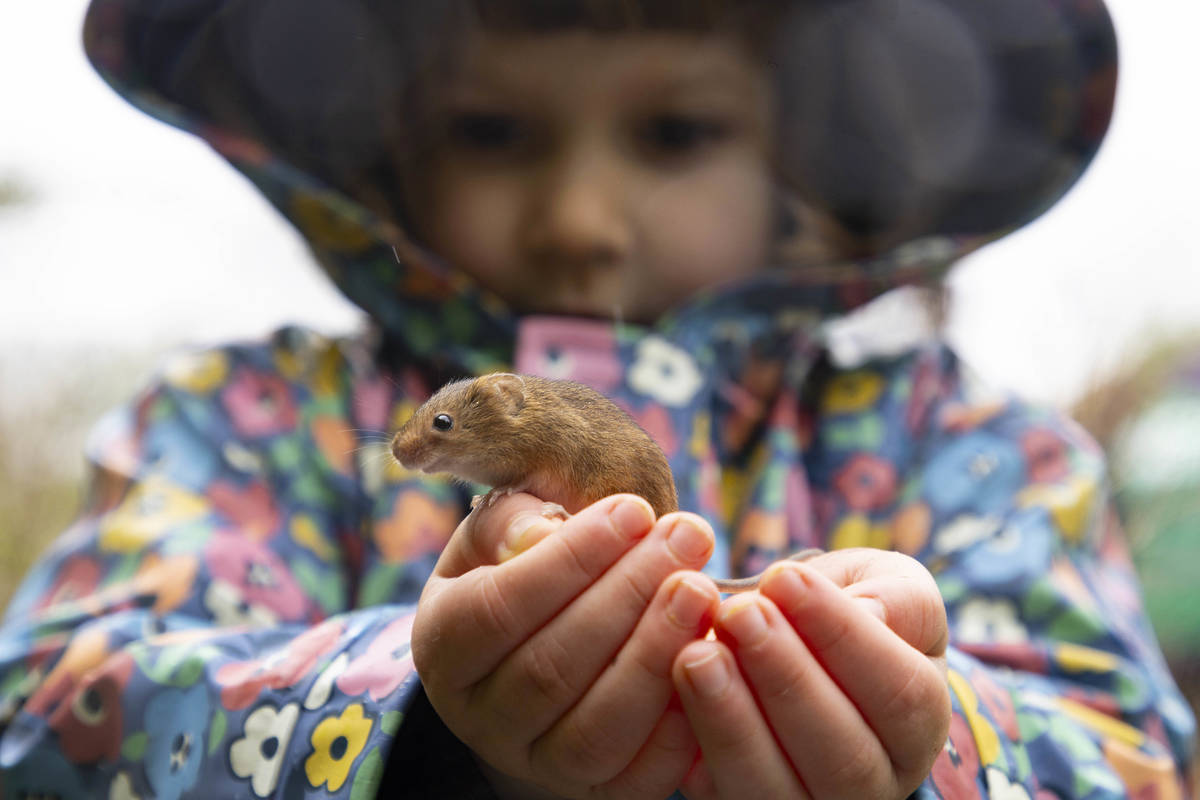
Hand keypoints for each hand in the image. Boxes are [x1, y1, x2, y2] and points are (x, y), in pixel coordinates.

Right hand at [411, 492, 722, 798]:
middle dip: (629, 596)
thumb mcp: (498, 535)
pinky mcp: (593, 791)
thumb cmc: (520, 571)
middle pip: (551, 668)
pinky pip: (638, 777)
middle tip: (688, 537)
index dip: (569, 560)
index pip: (498, 608)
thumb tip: (546, 532)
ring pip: (595, 730)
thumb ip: (513, 522)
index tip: (634, 510)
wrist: (536, 648)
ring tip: (703, 589)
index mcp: (443, 646)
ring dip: (656, 655)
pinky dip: (680, 725)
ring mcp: (534, 763)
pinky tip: (711, 657)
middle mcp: (478, 717)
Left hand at [672, 548, 949, 799]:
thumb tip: (868, 612)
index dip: (842, 634)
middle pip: (842, 753)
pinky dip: (694, 750)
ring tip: (695, 654)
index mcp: (920, 724)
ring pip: (776, 789)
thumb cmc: (849, 608)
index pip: (900, 692)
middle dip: (785, 677)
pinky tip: (671, 694)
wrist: (793, 642)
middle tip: (737, 613)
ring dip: (731, 720)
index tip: (782, 577)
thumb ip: (894, 596)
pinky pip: (721, 798)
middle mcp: (876, 783)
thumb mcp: (886, 585)